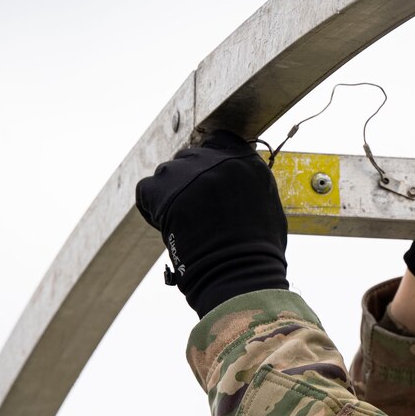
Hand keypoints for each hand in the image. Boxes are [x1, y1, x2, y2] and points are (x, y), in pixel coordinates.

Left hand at [136, 129, 287, 316]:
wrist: (238, 273)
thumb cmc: (258, 254)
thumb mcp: (268, 211)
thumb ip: (252, 188)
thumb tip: (240, 186)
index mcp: (246, 162)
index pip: (220, 142)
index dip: (209, 159)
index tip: (207, 178)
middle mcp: (217, 160)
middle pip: (190, 156)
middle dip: (188, 179)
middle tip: (191, 209)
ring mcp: (188, 173)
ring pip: (167, 172)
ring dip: (170, 193)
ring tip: (180, 222)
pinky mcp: (163, 190)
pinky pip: (146, 189)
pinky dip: (151, 207)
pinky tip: (165, 225)